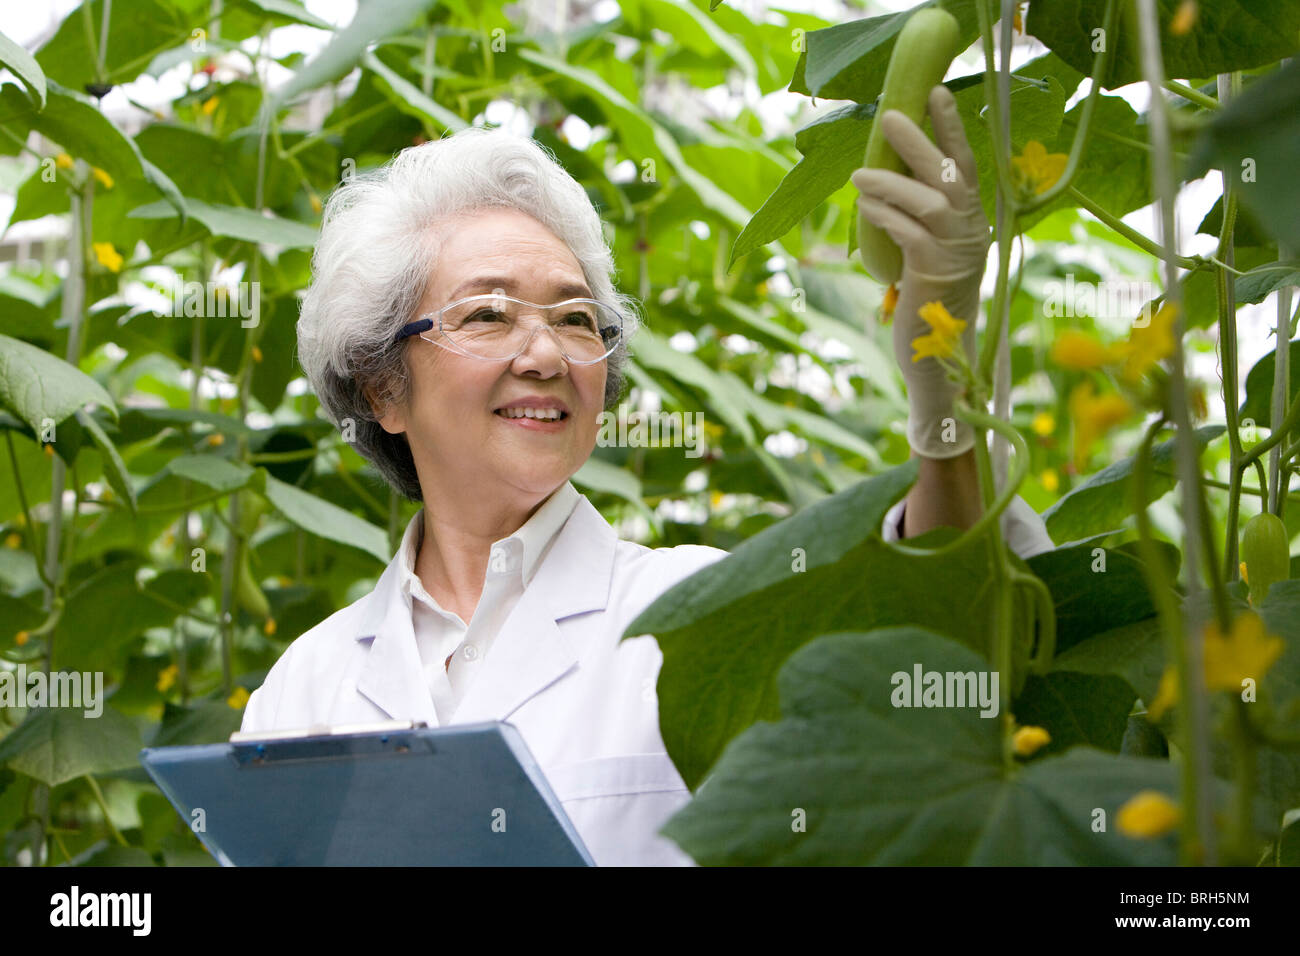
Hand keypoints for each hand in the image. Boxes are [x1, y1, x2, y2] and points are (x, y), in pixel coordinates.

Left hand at [851, 85, 990, 458]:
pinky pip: (909, 233)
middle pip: (950, 174)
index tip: (935, 93)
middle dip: (921, 142)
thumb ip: (918, 221)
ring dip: (891, 183)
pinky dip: (886, 215)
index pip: (967, 165)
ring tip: (859, 174)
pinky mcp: (933, 273)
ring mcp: (956, 252)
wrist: (937, 357)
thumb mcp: (927, 254)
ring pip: (928, 201)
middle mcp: (971, 231)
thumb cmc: (927, 303)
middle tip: (891, 116)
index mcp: (972, 222)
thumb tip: (881, 181)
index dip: (952, 128)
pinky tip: (866, 206)